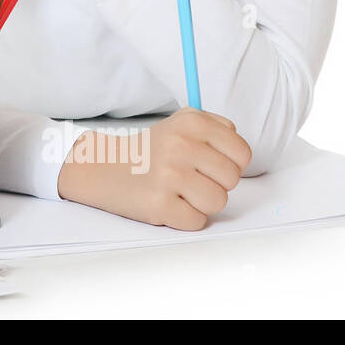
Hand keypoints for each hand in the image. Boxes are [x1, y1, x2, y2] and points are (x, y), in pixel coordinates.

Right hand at [57, 108, 252, 229]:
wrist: (103, 167)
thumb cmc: (150, 150)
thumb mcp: (181, 122)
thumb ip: (216, 128)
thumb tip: (239, 151)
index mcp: (191, 123)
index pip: (242, 153)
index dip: (231, 163)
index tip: (211, 165)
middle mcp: (180, 146)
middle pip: (232, 180)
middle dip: (215, 183)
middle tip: (191, 178)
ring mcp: (168, 176)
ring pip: (218, 202)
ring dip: (202, 203)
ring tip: (180, 192)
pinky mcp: (159, 204)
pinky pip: (197, 221)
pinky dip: (185, 218)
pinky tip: (168, 203)